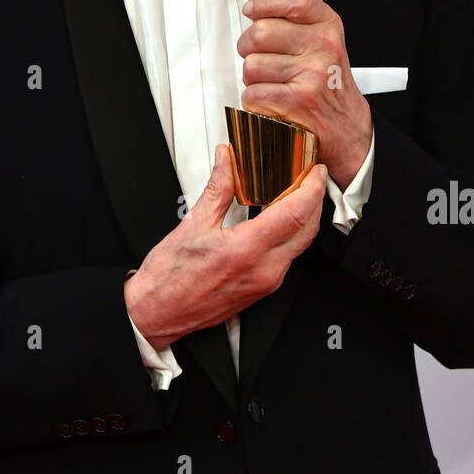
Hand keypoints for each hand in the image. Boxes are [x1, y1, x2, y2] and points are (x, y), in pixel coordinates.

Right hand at [123, 145, 327, 350]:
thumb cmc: (168, 278)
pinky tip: (283, 222)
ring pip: (301, 246)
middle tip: (312, 178)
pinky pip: (288, 258)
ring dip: (306, 218)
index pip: (295, 214)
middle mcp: (263, 271)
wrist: (157, 313)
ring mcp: (266, 283)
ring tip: (300, 195)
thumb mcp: (193, 223)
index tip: (314, 172)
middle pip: (307, 230)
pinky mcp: (262, 290)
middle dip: (316, 201)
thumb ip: (218, 188)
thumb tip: (227, 160)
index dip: (311, 189)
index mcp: (246, 251)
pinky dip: (293, 236)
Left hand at [237, 0, 372, 189]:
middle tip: (260, 56)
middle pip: (260, 32)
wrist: (347, 128)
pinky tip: (272, 100)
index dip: (265, 0)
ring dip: (252, 78)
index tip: (252, 9)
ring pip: (251, 65)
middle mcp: (323, 46)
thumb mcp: (320, 39)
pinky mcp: (297, 101)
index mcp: (328, 25)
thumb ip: (291, 16)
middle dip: (248, 47)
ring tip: (272, 82)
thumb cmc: (328, 82)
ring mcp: (312, 74)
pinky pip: (252, 93)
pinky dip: (255, 101)